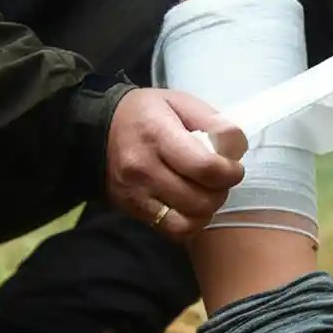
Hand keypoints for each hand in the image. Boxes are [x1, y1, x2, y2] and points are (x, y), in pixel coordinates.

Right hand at [106, 88, 246, 240]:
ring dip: (207, 210)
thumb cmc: (145, 113)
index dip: (229, 173)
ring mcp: (136, 194)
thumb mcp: (179, 101)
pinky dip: (190, 224)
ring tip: (206, 193)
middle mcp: (144, 168)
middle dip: (221, 191)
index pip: (205, 167)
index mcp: (158, 135)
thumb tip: (237, 147)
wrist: (95, 130)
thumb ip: (211, 120)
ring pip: (188, 220)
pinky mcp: (133, 210)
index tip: (233, 168)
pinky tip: (191, 207)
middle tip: (220, 180)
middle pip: (200, 198)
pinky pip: (172, 231)